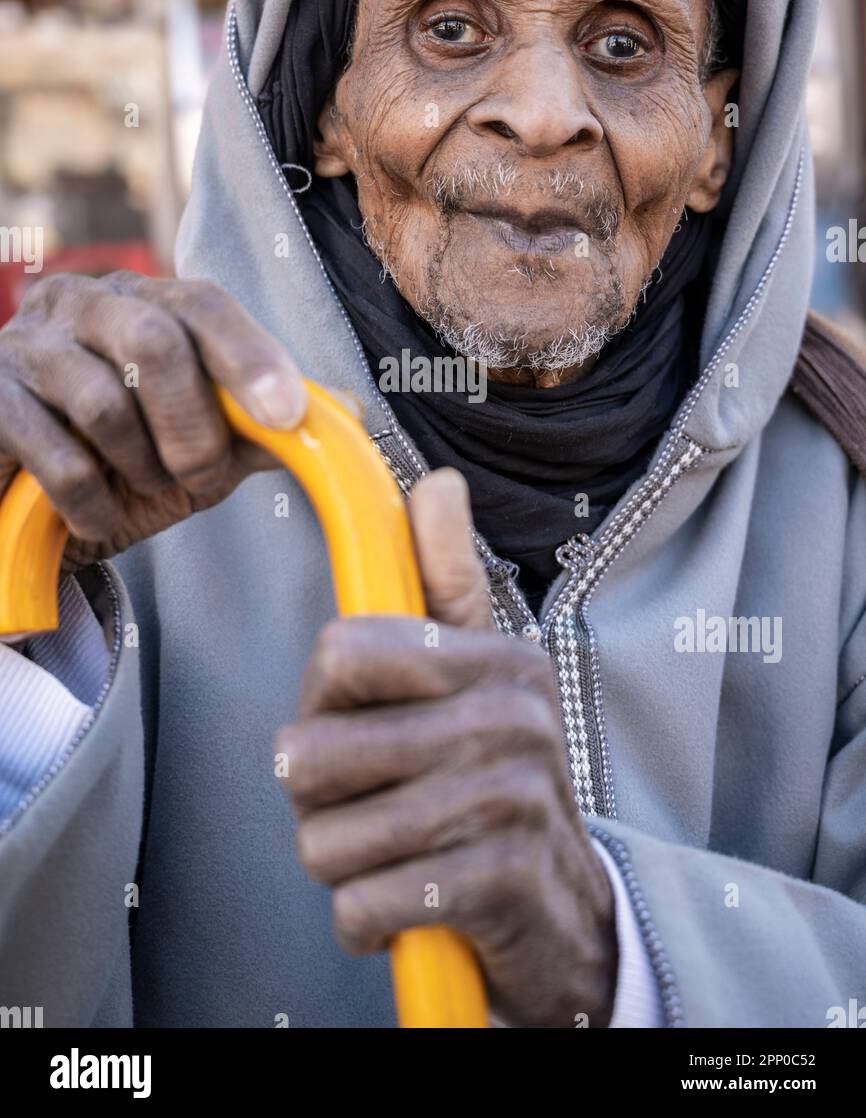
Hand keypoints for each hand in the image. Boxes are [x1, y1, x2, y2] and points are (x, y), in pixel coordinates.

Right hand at [0, 271, 304, 568]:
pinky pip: (56, 455)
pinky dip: (91, 501)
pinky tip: (95, 516)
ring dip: (139, 467)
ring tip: (139, 489)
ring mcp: (21, 347)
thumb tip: (342, 414)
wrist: (26, 516)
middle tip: (199, 476)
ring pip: (104, 401)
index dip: (250, 356)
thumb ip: (257, 427)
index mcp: (140, 301)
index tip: (286, 415)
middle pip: (156, 338)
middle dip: (193, 425)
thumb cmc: (120, 467)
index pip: (202, 303)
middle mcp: (77, 304)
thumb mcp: (197, 448)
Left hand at [277, 468, 616, 1027]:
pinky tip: (413, 904)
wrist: (567, 912)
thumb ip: (445, 585)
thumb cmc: (496, 785)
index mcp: (497, 660)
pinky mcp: (499, 883)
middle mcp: (511, 718)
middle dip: (319, 802)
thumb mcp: (479, 681)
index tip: (358, 727)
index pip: (337, 654)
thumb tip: (437, 483)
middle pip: (310, 755)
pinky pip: (360, 907)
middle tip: (375, 807)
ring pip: (324, 842)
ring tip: (397, 855)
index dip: (323, 704)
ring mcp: (509, 799)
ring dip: (343, 867)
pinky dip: (368, 921)